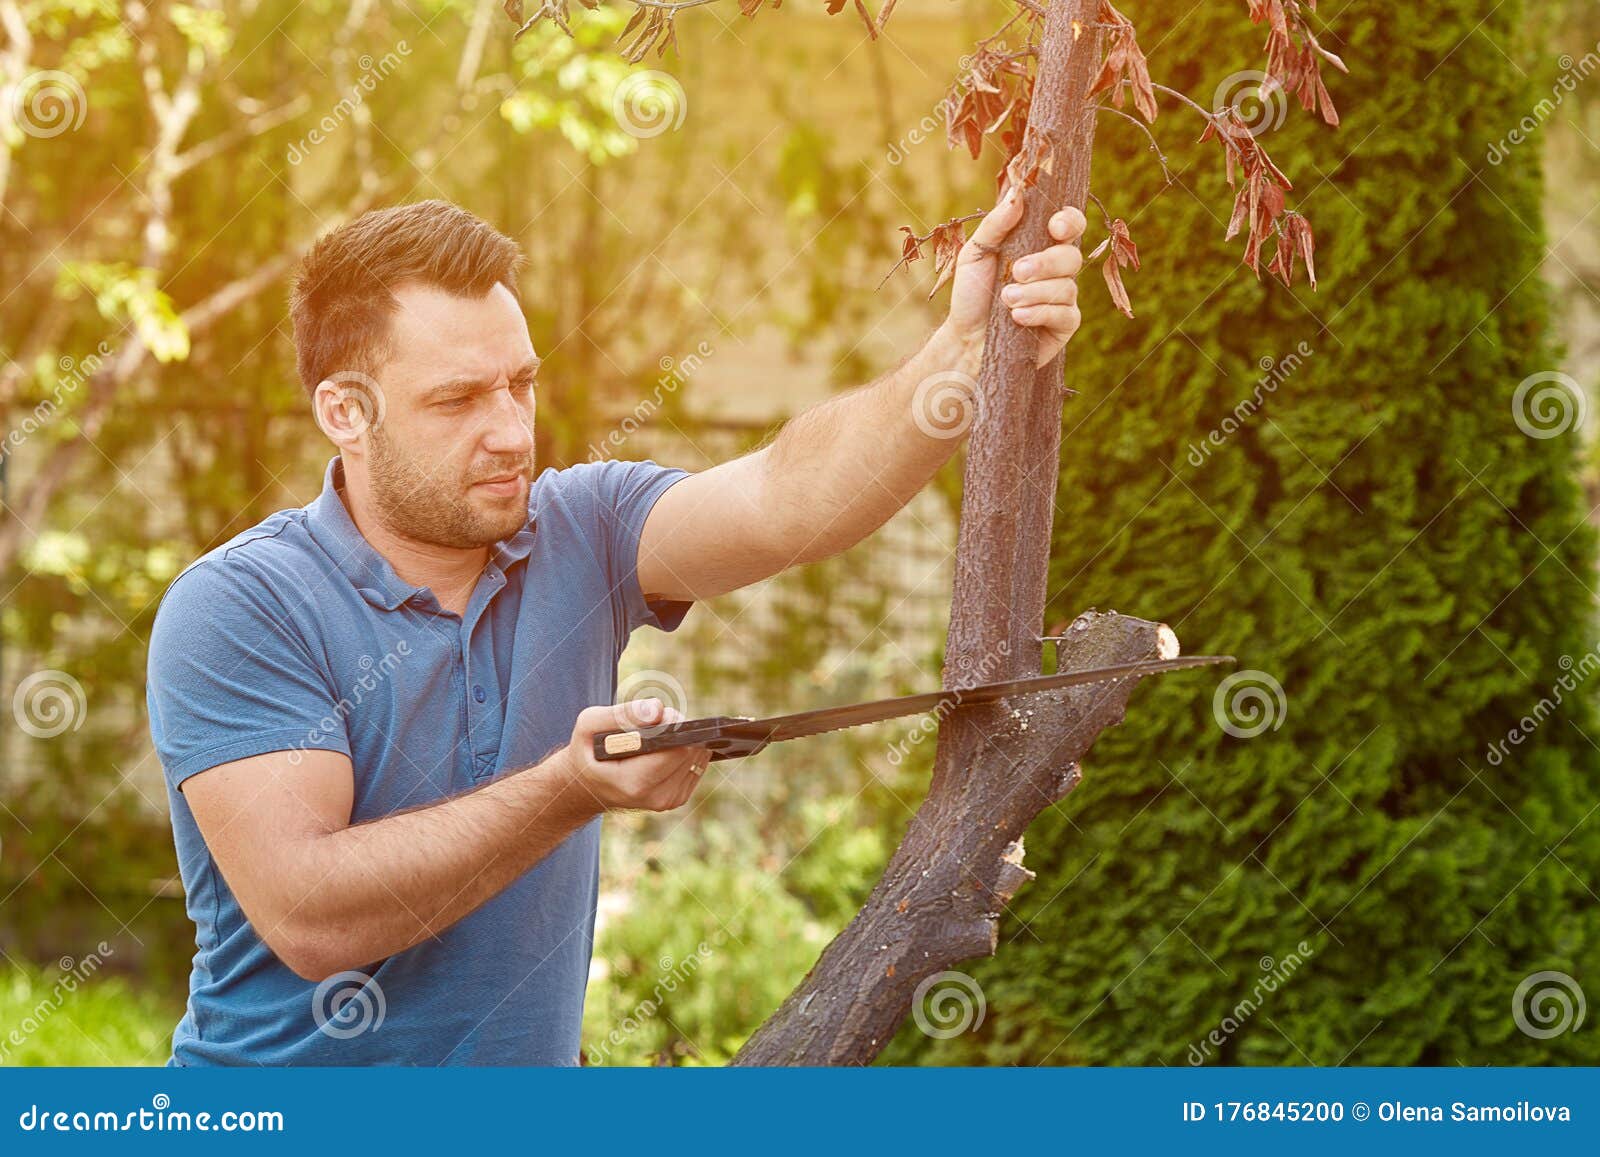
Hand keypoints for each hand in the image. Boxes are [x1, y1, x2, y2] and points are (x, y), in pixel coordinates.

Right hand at [564, 698, 709, 813]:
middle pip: (690, 752)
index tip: (661, 715)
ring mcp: (669, 800)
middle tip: (656, 723)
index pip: (675, 750)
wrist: (588, 786)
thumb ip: (622, 713)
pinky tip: (665, 747)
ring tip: (657, 736)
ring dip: (683, 739)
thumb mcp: (589, 724)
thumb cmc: (589, 751)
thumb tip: (658, 710)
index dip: (673, 727)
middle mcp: (656, 798)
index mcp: (634, 783)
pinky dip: (685, 750)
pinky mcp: (678, 797)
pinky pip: (697, 764)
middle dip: (678, 730)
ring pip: (697, 757)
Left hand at [942, 186, 1087, 368]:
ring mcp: (1063, 297)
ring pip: (1067, 286)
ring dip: (1033, 293)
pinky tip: (1017, 318)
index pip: (1070, 224)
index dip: (1069, 221)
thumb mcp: (975, 254)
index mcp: (1040, 245)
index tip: (1054, 226)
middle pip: (1071, 255)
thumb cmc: (972, 294)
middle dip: (1045, 263)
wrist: (966, 339)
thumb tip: (1018, 193)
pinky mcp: (1064, 325)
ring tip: (1005, 300)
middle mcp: (1056, 269)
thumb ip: (996, 224)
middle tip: (1016, 272)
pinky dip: (1040, 313)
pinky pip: (1066, 313)